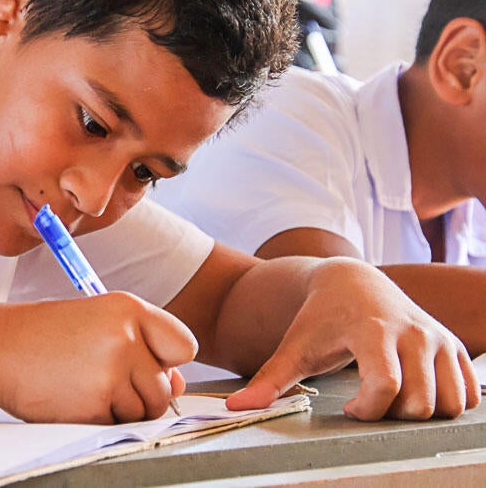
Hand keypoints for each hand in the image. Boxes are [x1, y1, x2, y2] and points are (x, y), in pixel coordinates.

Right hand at [0, 292, 195, 423]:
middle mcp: (126, 337)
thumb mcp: (98, 325)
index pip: (184, 346)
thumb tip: (178, 386)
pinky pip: (117, 425)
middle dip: (139, 394)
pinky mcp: (96, 403)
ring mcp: (112, 371)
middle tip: (99, 376)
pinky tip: (72, 397)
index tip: (146, 362)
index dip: (167, 362)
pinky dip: (98, 419)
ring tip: (83, 384)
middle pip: (164, 388)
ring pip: (143, 411)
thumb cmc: (44, 337)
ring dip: (119, 409)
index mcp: (129, 308)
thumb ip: (143, 349)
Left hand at [226, 259, 479, 419]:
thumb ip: (270, 380)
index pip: (387, 386)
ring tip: (393, 398)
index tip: (351, 408)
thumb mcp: (294, 346)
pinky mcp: (454, 346)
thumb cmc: (320, 318)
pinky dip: (448, 404)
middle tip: (371, 403)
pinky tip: (417, 393)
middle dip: (395, 416)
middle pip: (422, 402)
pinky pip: (468, 394)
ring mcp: (438, 339)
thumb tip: (237, 407)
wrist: (352, 282)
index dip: (368, 410)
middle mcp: (414, 332)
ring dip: (424, 413)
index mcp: (375, 330)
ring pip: (450, 402)